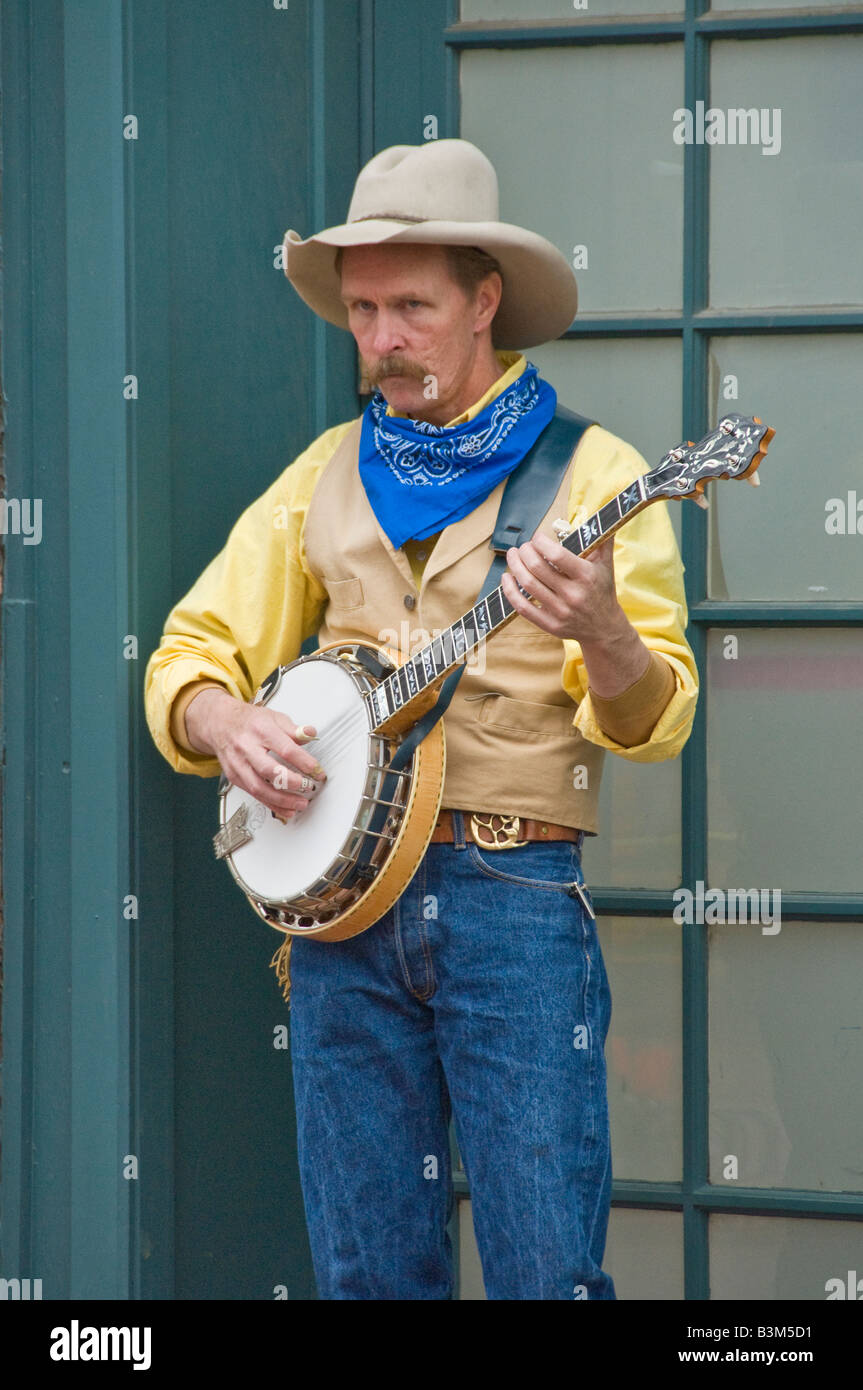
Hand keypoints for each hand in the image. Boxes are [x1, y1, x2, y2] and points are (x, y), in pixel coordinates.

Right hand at [184, 687, 325, 819]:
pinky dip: (272, 805)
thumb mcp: (274, 717)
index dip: (303, 762)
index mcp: (261, 730)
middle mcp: (247, 747)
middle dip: (290, 782)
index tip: (317, 770)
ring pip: (259, 788)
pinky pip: (254, 795)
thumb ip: (294, 729)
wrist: (220, 723)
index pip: (285, 748)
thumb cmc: (248, 721)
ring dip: (282, 800)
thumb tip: (310, 734)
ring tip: (300, 803)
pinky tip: (286, 809)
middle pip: (269, 770)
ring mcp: (238, 764)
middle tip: (308, 787)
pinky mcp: (234, 777)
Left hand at [502, 532, 624, 644]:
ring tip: (513, 555)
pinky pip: (523, 608)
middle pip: (537, 568)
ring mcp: (560, 611)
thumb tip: (602, 513)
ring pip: (527, 585)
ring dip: (515, 566)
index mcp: (586, 576)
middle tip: (523, 546)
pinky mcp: (550, 625)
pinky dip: (510, 592)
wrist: (604, 627)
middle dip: (524, 552)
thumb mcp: (607, 563)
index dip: (540, 542)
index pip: (556, 555)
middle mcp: (573, 594)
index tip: (537, 537)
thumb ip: (602, 537)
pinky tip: (506, 578)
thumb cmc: (602, 589)